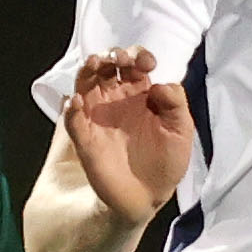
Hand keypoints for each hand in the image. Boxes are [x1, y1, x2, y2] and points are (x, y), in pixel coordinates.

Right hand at [62, 47, 196, 229]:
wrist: (149, 196)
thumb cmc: (167, 162)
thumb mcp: (181, 131)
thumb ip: (176, 104)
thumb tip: (161, 83)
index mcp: (140, 93)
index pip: (133, 63)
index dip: (137, 55)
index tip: (147, 63)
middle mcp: (116, 99)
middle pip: (105, 66)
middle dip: (110, 56)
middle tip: (118, 59)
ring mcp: (98, 117)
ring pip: (85, 84)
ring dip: (87, 70)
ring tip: (94, 64)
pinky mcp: (85, 139)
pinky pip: (72, 120)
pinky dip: (71, 109)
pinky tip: (76, 102)